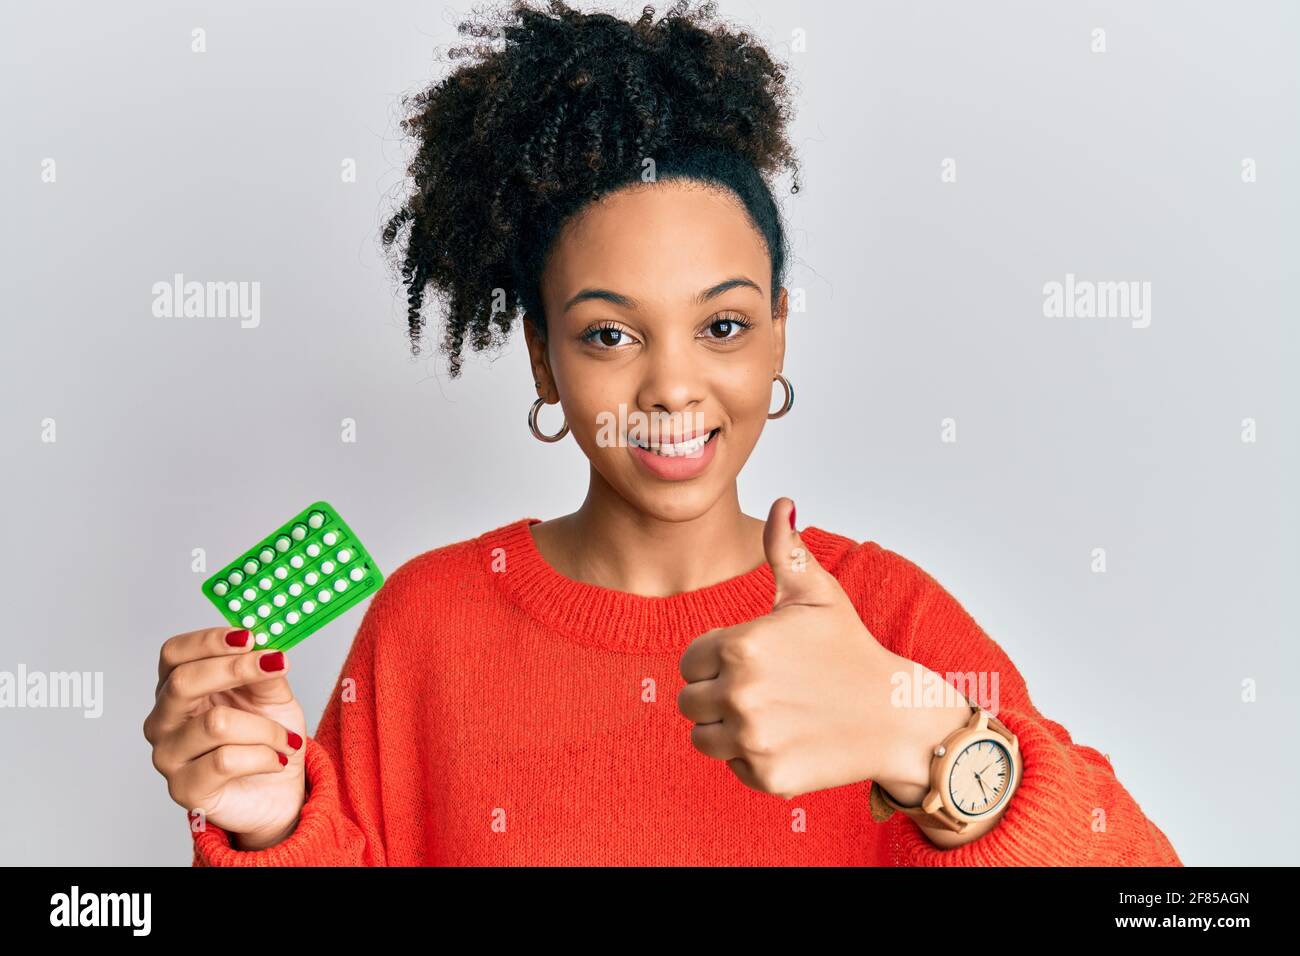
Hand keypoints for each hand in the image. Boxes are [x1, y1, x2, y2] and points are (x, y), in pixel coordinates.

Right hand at [143, 626, 306, 849]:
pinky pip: (226, 761)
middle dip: (236, 670)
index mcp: (178, 687)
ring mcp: (168, 756)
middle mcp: (163, 719)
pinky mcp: (184, 789)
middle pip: (183, 682)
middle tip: (277, 666)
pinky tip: (277, 760)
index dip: (209, 641)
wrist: (278, 790)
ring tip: (286, 739)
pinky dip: (265, 756)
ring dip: (266, 728)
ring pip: (216, 723)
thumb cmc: (267, 737)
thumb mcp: (273, 695)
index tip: (249, 635)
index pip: (174, 653)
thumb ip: (265, 671)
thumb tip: (266, 649)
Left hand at [678, 497, 912, 799]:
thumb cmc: (851, 650)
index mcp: (740, 646)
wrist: (897, 716)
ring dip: (726, 728)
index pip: (689, 660)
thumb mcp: (819, 595)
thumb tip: (782, 503)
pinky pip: (732, 767)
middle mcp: (740, 694)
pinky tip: (787, 738)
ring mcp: (752, 740)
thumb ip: (786, 550)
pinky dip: (752, 758)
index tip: (752, 661)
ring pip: (702, 737)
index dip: (715, 660)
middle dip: (716, 694)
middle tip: (762, 689)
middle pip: (688, 700)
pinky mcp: (766, 777)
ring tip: (769, 714)